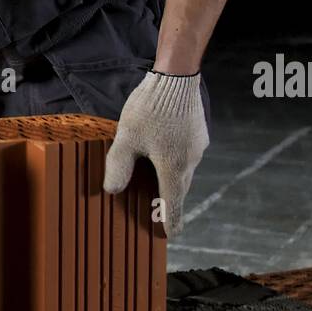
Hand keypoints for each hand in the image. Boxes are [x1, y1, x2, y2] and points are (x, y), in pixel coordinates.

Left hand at [103, 71, 208, 237]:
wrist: (177, 75)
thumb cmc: (150, 108)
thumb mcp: (126, 139)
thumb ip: (118, 166)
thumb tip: (113, 190)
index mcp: (173, 168)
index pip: (172, 204)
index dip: (170, 221)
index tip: (169, 235)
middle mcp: (190, 161)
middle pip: (177, 189)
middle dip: (168, 202)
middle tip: (160, 214)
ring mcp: (197, 146)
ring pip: (182, 171)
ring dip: (170, 179)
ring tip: (155, 184)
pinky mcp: (198, 133)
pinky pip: (185, 155)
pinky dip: (174, 162)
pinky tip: (161, 154)